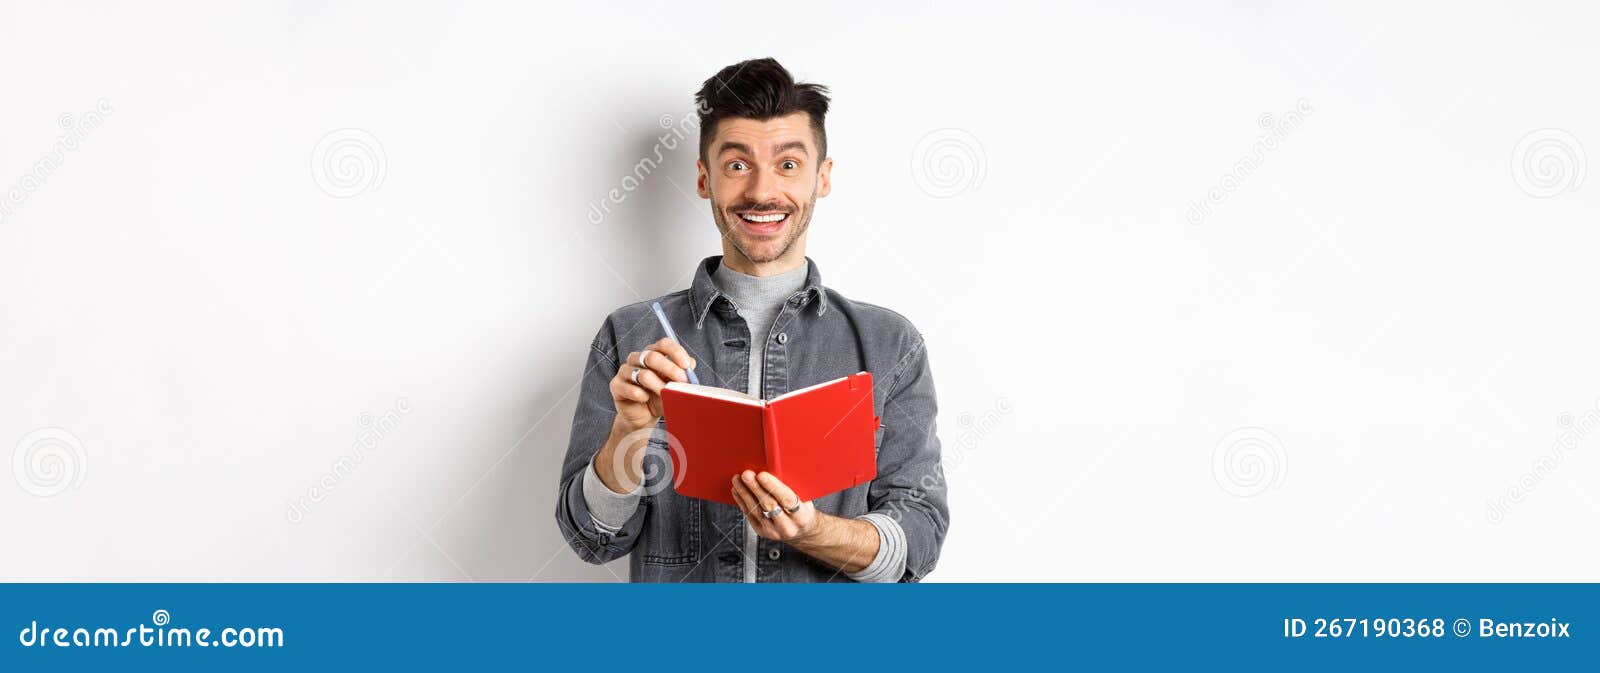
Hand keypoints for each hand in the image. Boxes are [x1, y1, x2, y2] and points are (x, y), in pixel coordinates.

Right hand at [594, 337, 694, 493]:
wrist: (644, 417)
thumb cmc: (660, 397)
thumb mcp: (675, 385)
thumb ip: (683, 374)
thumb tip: (690, 365)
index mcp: (653, 353)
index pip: (664, 344)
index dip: (675, 352)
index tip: (686, 365)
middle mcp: (638, 358)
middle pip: (652, 357)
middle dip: (669, 370)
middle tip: (681, 382)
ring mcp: (625, 371)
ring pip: (642, 373)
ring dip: (657, 385)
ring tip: (665, 394)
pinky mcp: (616, 385)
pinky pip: (628, 387)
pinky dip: (639, 394)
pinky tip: (645, 399)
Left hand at [731, 470, 816, 541]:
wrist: (802, 530)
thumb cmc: (803, 509)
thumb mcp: (805, 499)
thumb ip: (792, 488)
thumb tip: (774, 468)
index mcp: (802, 517)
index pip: (787, 500)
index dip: (773, 486)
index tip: (762, 475)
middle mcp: (787, 527)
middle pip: (768, 505)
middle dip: (755, 488)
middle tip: (746, 474)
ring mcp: (773, 531)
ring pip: (755, 510)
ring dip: (744, 493)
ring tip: (738, 479)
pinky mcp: (761, 532)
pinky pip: (749, 515)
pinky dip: (741, 501)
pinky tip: (737, 490)